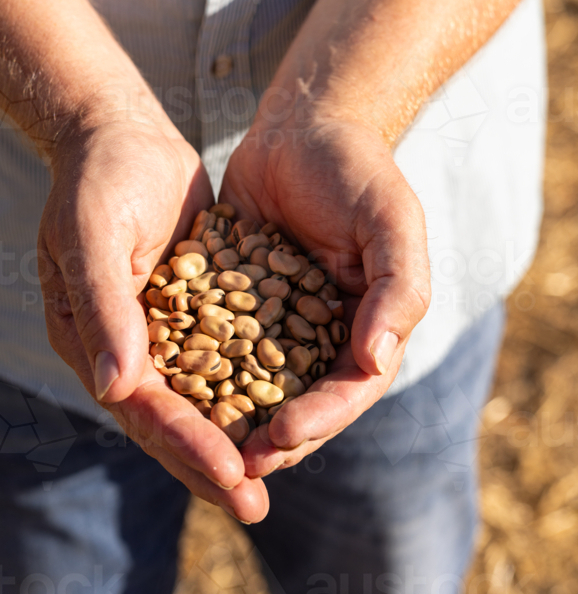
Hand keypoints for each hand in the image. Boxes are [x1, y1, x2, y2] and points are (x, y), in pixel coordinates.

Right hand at [37, 112, 268, 522]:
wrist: (122, 134)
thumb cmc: (97, 178)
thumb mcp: (93, 234)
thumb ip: (105, 307)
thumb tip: (117, 387)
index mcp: (94, 340)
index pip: (144, 408)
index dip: (187, 444)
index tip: (234, 475)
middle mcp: (127, 347)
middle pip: (174, 419)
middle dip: (215, 463)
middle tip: (257, 506)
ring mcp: (163, 330)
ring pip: (204, 396)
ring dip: (238, 433)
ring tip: (278, 473)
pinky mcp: (196, 308)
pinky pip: (226, 355)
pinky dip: (252, 383)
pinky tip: (291, 404)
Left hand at [220, 114, 430, 477]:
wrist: (302, 127)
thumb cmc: (359, 171)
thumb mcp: (392, 221)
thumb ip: (397, 290)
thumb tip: (376, 361)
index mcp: (369, 325)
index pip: (350, 388)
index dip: (319, 419)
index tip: (279, 436)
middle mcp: (323, 334)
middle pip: (300, 401)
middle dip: (270, 438)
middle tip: (233, 466)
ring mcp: (277, 321)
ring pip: (252, 384)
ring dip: (229, 418)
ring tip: (196, 445)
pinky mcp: (233, 301)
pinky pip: (214, 343)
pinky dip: (196, 369)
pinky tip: (165, 387)